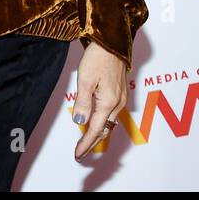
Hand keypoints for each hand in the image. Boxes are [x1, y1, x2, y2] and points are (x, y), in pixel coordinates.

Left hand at [72, 41, 126, 159]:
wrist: (112, 44)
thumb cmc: (97, 59)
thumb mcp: (85, 80)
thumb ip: (83, 102)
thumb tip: (80, 123)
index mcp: (108, 102)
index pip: (95, 129)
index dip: (86, 143)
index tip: (78, 155)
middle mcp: (117, 104)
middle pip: (103, 130)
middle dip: (91, 143)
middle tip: (80, 153)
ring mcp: (120, 99)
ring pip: (108, 123)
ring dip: (96, 134)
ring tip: (84, 143)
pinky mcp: (119, 94)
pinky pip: (110, 115)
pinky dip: (101, 123)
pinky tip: (94, 124)